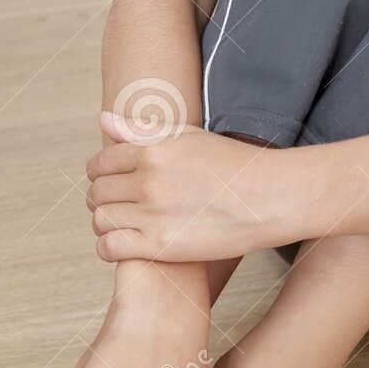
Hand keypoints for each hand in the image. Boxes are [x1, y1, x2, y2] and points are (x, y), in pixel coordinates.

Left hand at [86, 110, 293, 262]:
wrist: (271, 198)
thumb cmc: (233, 165)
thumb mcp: (188, 137)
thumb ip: (141, 130)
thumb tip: (102, 120)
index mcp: (152, 151)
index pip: (100, 163)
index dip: (99, 174)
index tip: (110, 181)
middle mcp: (147, 181)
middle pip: (97, 193)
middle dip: (101, 198)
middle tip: (118, 204)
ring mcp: (152, 214)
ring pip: (101, 220)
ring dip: (105, 222)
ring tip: (123, 223)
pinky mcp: (160, 245)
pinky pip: (110, 247)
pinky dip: (109, 247)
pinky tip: (125, 244)